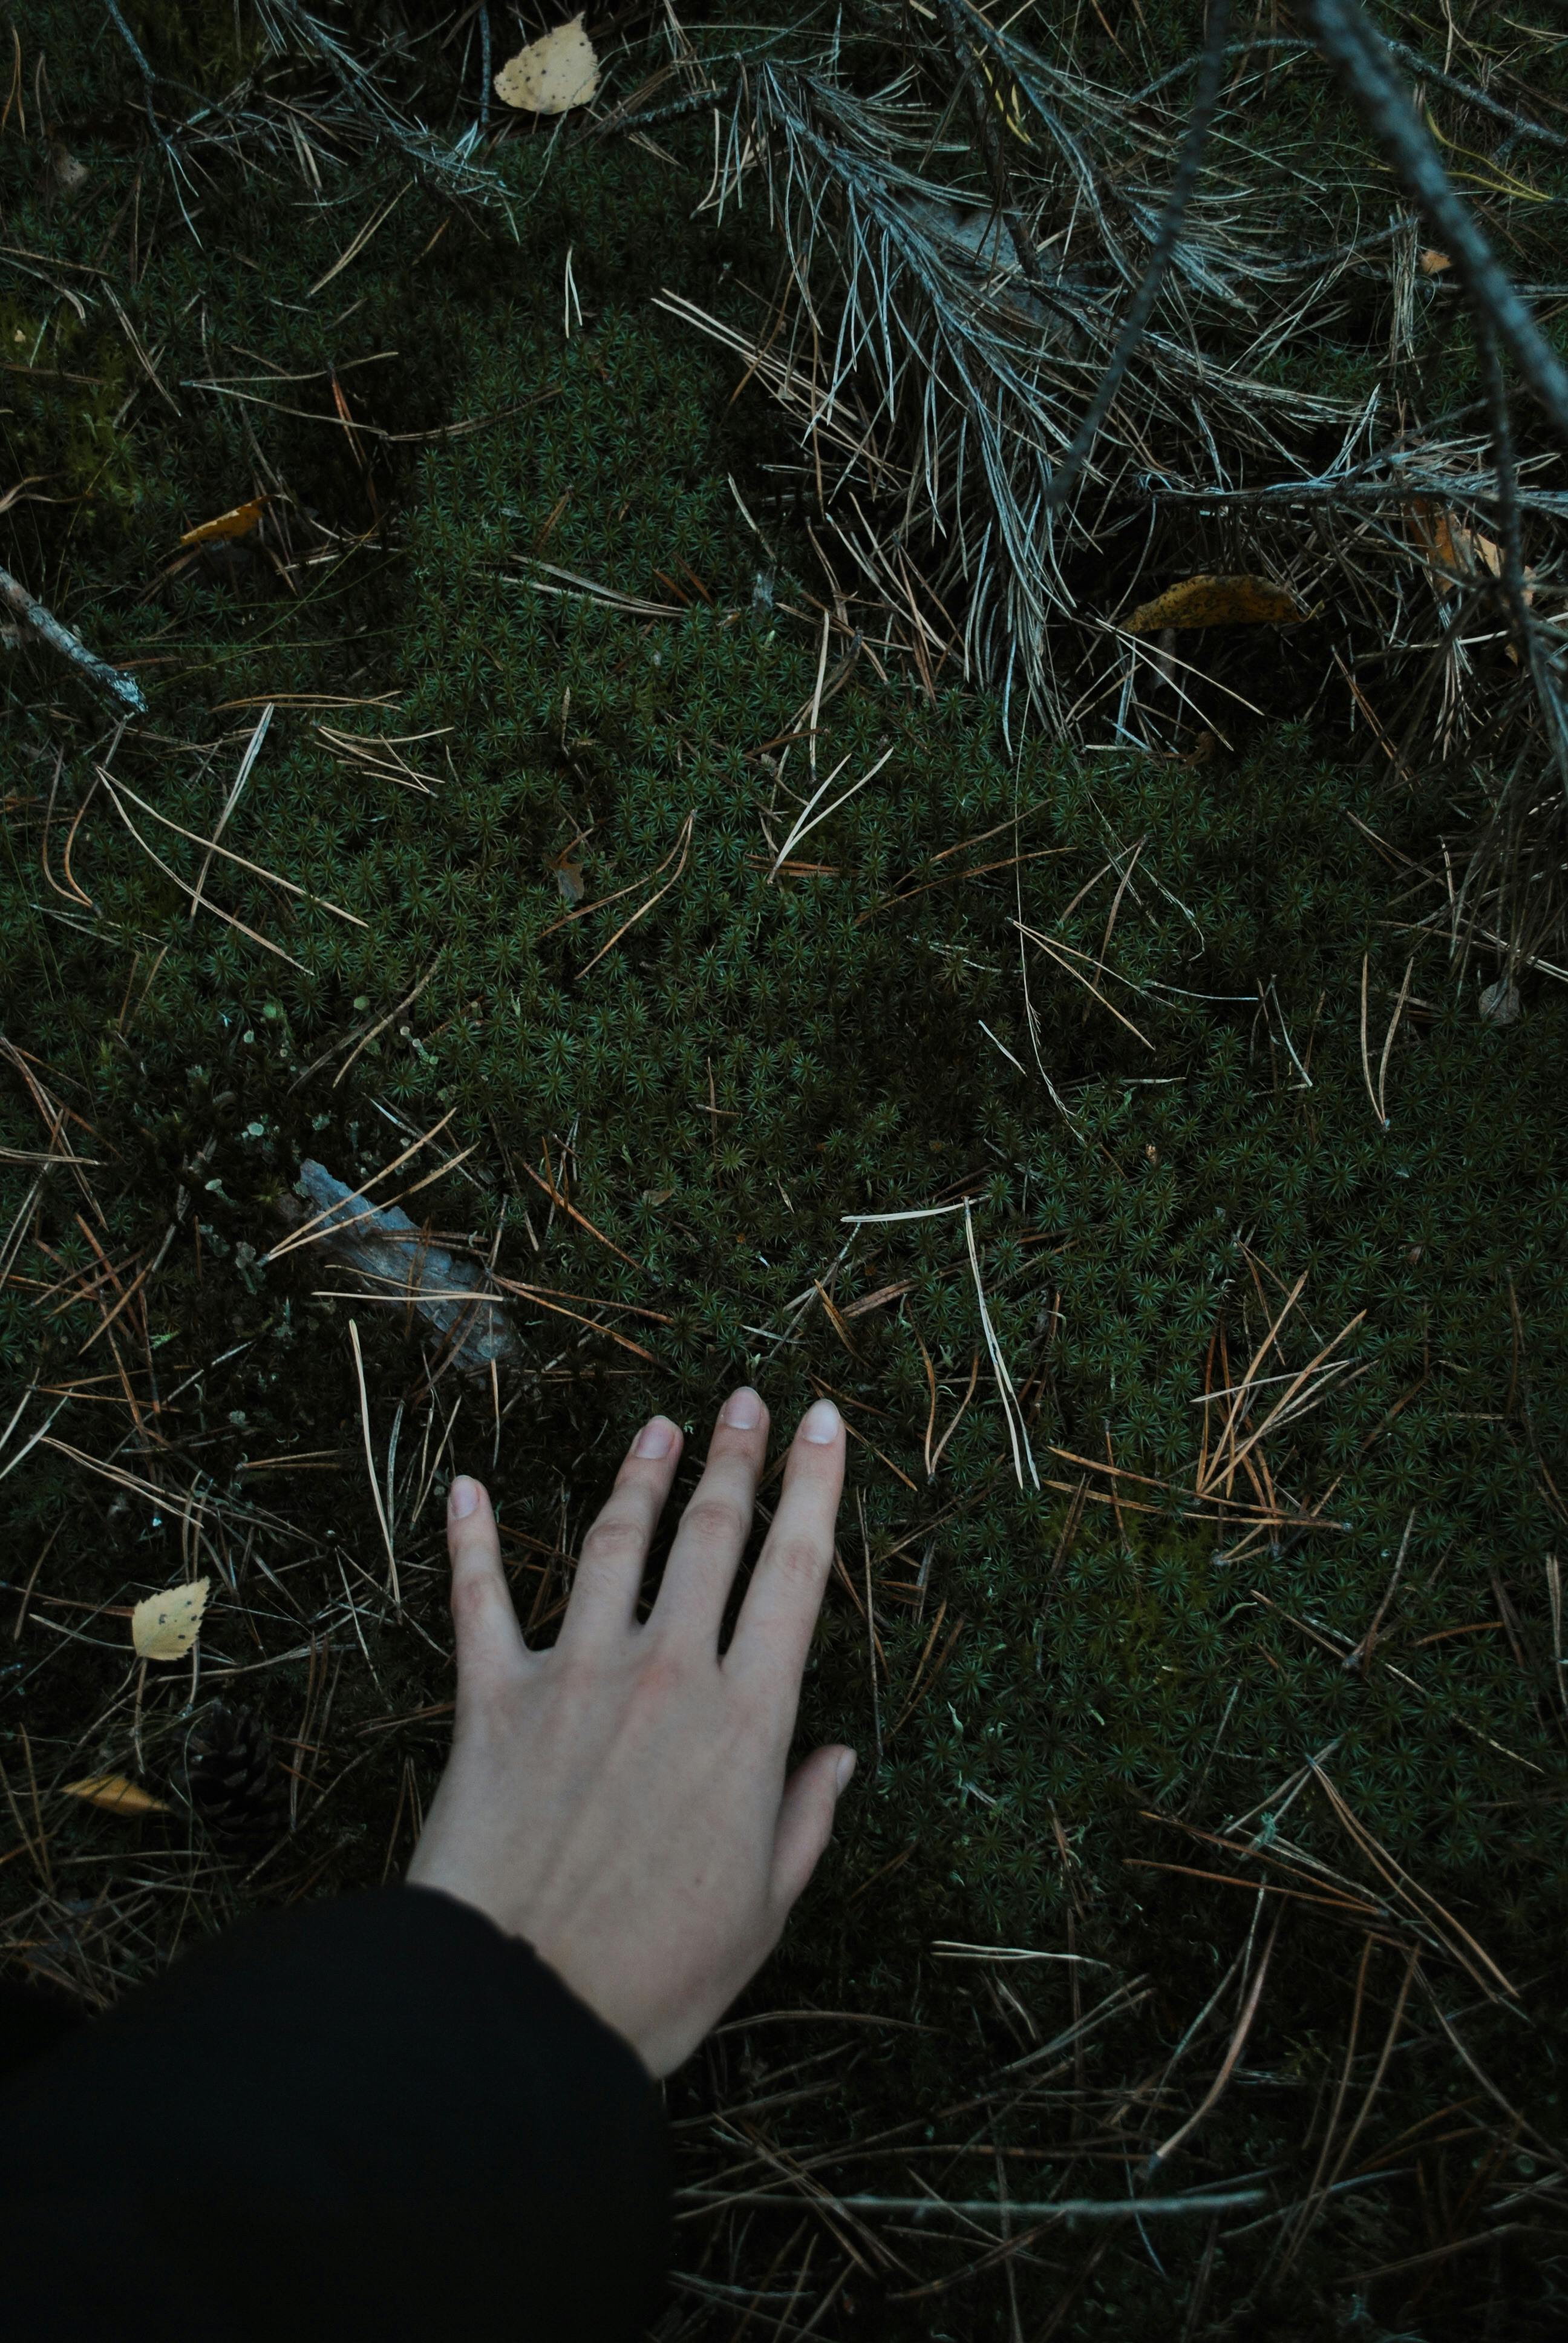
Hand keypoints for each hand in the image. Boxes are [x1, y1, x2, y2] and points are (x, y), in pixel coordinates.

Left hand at [407, 1388, 853, 2075]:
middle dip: (734, 1458)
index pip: (796, 1573)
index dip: (817, 1487)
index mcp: (748, 1723)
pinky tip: (466, 1488)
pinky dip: (470, 1540)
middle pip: (710, 1535)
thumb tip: (839, 1757)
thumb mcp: (762, 1910)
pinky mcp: (493, 1701)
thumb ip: (803, 1819)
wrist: (518, 2009)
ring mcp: (576, 1677)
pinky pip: (479, 1601)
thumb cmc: (654, 1977)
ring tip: (659, 1426)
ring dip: (639, 1476)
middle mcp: (668, 1675)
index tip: (826, 1425)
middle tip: (745, 1400)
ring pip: (614, 1545)